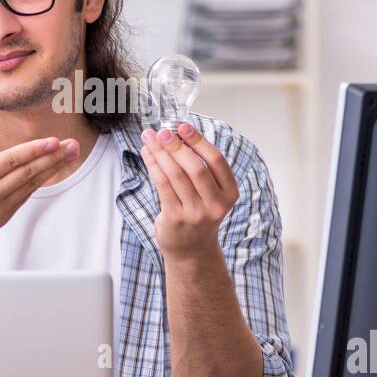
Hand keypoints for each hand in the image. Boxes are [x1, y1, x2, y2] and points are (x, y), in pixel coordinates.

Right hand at [0, 118, 78, 270]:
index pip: (11, 161)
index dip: (34, 150)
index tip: (53, 141)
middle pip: (28, 173)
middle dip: (53, 157)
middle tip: (72, 144)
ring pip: (31, 185)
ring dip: (52, 169)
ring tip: (69, 154)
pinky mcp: (2, 218)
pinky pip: (24, 196)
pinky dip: (39, 183)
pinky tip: (50, 171)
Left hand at [139, 122, 238, 261]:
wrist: (191, 250)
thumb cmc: (198, 214)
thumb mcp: (210, 194)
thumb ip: (200, 168)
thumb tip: (177, 134)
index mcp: (229, 193)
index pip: (216, 161)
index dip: (199, 141)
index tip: (183, 126)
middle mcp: (216, 205)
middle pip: (196, 167)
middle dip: (176, 145)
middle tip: (162, 131)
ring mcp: (196, 213)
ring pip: (176, 175)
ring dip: (160, 153)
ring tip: (149, 138)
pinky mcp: (176, 218)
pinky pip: (162, 186)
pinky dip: (153, 166)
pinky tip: (147, 154)